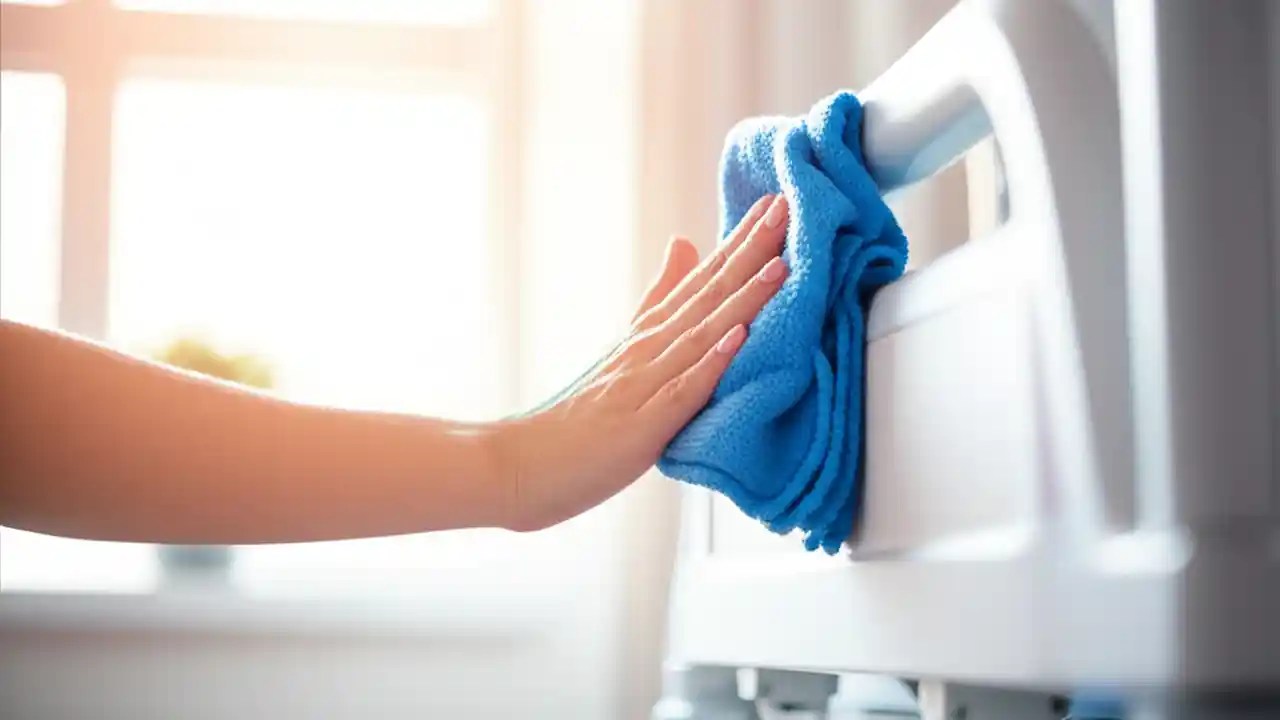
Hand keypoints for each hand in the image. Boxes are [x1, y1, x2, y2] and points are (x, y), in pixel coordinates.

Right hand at [498, 194, 789, 530]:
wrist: (522, 465)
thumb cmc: (580, 418)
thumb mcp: (626, 348)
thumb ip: (658, 299)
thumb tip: (684, 243)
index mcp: (648, 334)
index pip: (702, 279)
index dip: (741, 241)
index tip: (777, 201)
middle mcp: (647, 350)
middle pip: (706, 294)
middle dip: (750, 252)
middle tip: (787, 208)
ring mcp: (642, 386)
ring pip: (700, 333)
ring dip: (742, 299)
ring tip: (779, 266)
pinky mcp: (639, 427)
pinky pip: (680, 392)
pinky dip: (709, 363)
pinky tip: (738, 338)